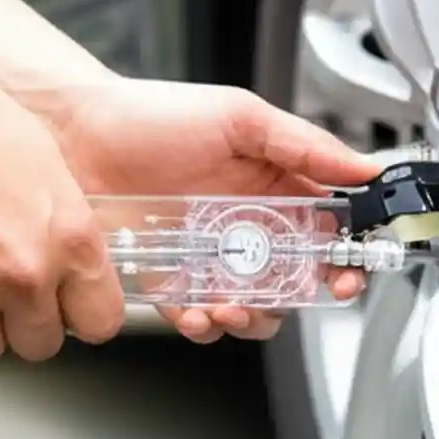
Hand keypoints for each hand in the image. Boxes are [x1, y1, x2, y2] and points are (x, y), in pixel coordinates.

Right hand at [0, 65, 123, 362]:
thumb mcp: (51, 172)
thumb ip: (66, 234)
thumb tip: (71, 274)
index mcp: (72, 241)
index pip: (100, 322)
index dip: (81, 314)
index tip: (66, 306)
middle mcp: (25, 276)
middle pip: (41, 344)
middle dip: (25, 320)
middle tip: (3, 285)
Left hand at [27, 77, 378, 342]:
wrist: (73, 132)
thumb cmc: (152, 116)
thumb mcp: (241, 118)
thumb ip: (305, 145)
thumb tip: (365, 166)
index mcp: (274, 188)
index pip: (327, 234)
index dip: (344, 260)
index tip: (345, 274)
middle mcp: (246, 227)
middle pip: (294, 282)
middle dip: (296, 299)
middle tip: (284, 296)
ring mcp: (210, 256)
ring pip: (251, 307)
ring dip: (250, 318)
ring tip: (231, 308)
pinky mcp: (171, 278)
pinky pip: (198, 315)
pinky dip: (203, 323)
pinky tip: (197, 311)